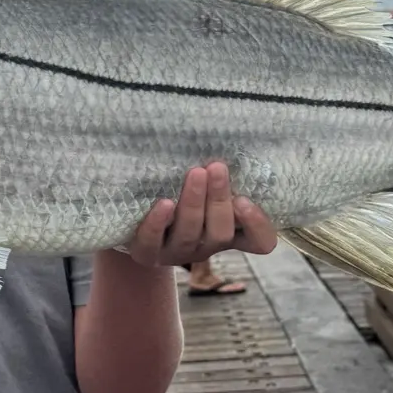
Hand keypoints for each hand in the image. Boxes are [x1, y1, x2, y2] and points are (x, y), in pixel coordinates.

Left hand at [128, 162, 278, 269]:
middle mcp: (205, 247)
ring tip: (195, 173)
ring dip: (194, 203)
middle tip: (217, 168)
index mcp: (227, 234)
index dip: (258, 225)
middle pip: (221, 233)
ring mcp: (176, 253)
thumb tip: (226, 139)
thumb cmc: (177, 196)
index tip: (245, 199)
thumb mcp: (203, 189)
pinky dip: (159, 222)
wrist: (133, 223)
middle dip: (219, 200)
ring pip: (190, 233)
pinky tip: (163, 202)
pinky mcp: (146, 253)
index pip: (259, 241)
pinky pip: (152, 241)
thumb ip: (217, 177)